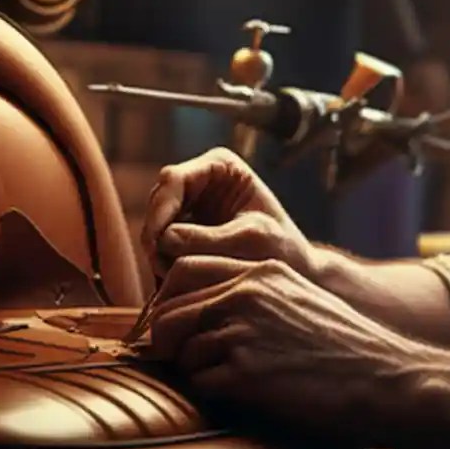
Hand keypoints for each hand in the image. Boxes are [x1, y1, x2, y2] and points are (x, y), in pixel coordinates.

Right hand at [140, 148, 310, 275]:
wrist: (294, 271)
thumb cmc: (282, 250)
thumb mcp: (249, 240)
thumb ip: (207, 238)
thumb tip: (164, 240)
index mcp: (220, 165)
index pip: (173, 179)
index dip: (160, 210)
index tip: (159, 243)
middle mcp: (199, 180)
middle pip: (158, 203)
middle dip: (156, 237)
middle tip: (164, 270)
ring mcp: (189, 206)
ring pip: (154, 226)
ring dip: (158, 253)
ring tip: (175, 280)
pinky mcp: (184, 232)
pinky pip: (160, 246)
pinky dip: (164, 264)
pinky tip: (177, 283)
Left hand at [144, 255, 427, 436]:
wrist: (386, 379)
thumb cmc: (346, 347)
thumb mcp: (300, 298)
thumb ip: (254, 294)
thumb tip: (202, 312)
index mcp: (262, 269)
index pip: (183, 269)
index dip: (171, 300)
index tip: (180, 325)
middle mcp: (248, 292)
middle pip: (167, 310)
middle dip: (169, 340)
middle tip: (188, 359)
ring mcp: (244, 330)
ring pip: (178, 349)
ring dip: (196, 369)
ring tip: (233, 378)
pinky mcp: (245, 371)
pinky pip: (199, 383)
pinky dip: (214, 393)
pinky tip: (248, 392)